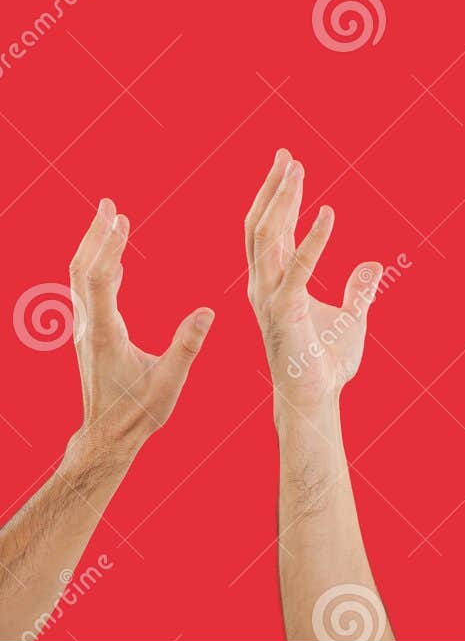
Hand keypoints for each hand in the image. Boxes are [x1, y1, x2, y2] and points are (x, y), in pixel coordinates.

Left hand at [67, 199, 213, 454]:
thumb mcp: (170, 383)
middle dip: (95, 234)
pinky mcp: (90, 334)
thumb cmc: (139, 413)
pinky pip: (86, 290)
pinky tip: (115, 259)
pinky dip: (97, 265)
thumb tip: (207, 311)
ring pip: (79, 278)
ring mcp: (86, 330)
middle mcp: (90, 327)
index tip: (120, 217)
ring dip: (93, 246)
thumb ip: (187, 346)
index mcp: (107, 334)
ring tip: (109, 220)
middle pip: (81, 270)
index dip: (108, 246)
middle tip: (108, 204)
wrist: (107, 436)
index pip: (101, 280)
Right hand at [245, 150, 384, 413]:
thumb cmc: (326, 363)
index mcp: (274, 283)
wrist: (316, 399)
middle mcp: (264, 285)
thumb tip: (374, 266)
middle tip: (286, 154)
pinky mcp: (285, 312)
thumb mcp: (351, 318)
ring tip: (297, 169)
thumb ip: (358, 290)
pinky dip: (313, 239)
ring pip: (268, 237)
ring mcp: (270, 297)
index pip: (269, 230)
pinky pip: (298, 268)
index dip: (277, 196)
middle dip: (274, 188)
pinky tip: (328, 212)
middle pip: (261, 225)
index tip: (289, 164)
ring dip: (283, 201)